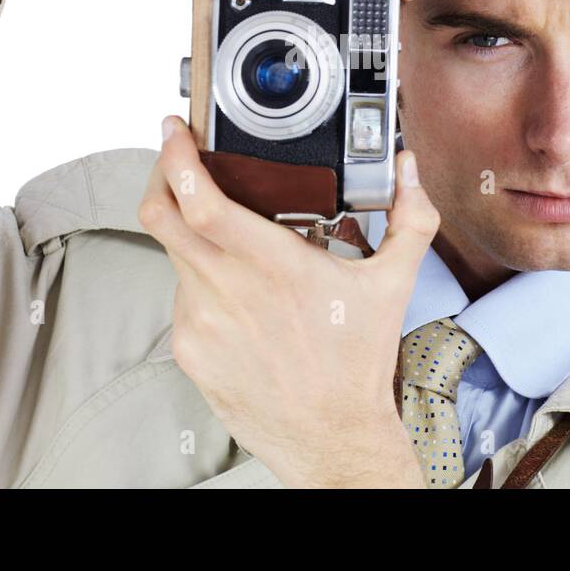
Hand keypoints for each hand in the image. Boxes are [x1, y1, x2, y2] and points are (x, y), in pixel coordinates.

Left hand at [137, 116, 439, 487]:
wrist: (332, 440)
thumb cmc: (357, 366)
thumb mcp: (393, 285)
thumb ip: (408, 218)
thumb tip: (408, 170)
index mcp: (273, 265)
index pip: (199, 200)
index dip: (175, 157)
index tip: (175, 131)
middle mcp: (227, 290)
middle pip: (161, 215)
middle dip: (162, 176)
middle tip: (178, 160)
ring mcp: (201, 322)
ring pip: (173, 254)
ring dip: (189, 233)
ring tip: (226, 235)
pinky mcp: (189, 349)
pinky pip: (182, 296)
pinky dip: (200, 279)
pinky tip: (235, 290)